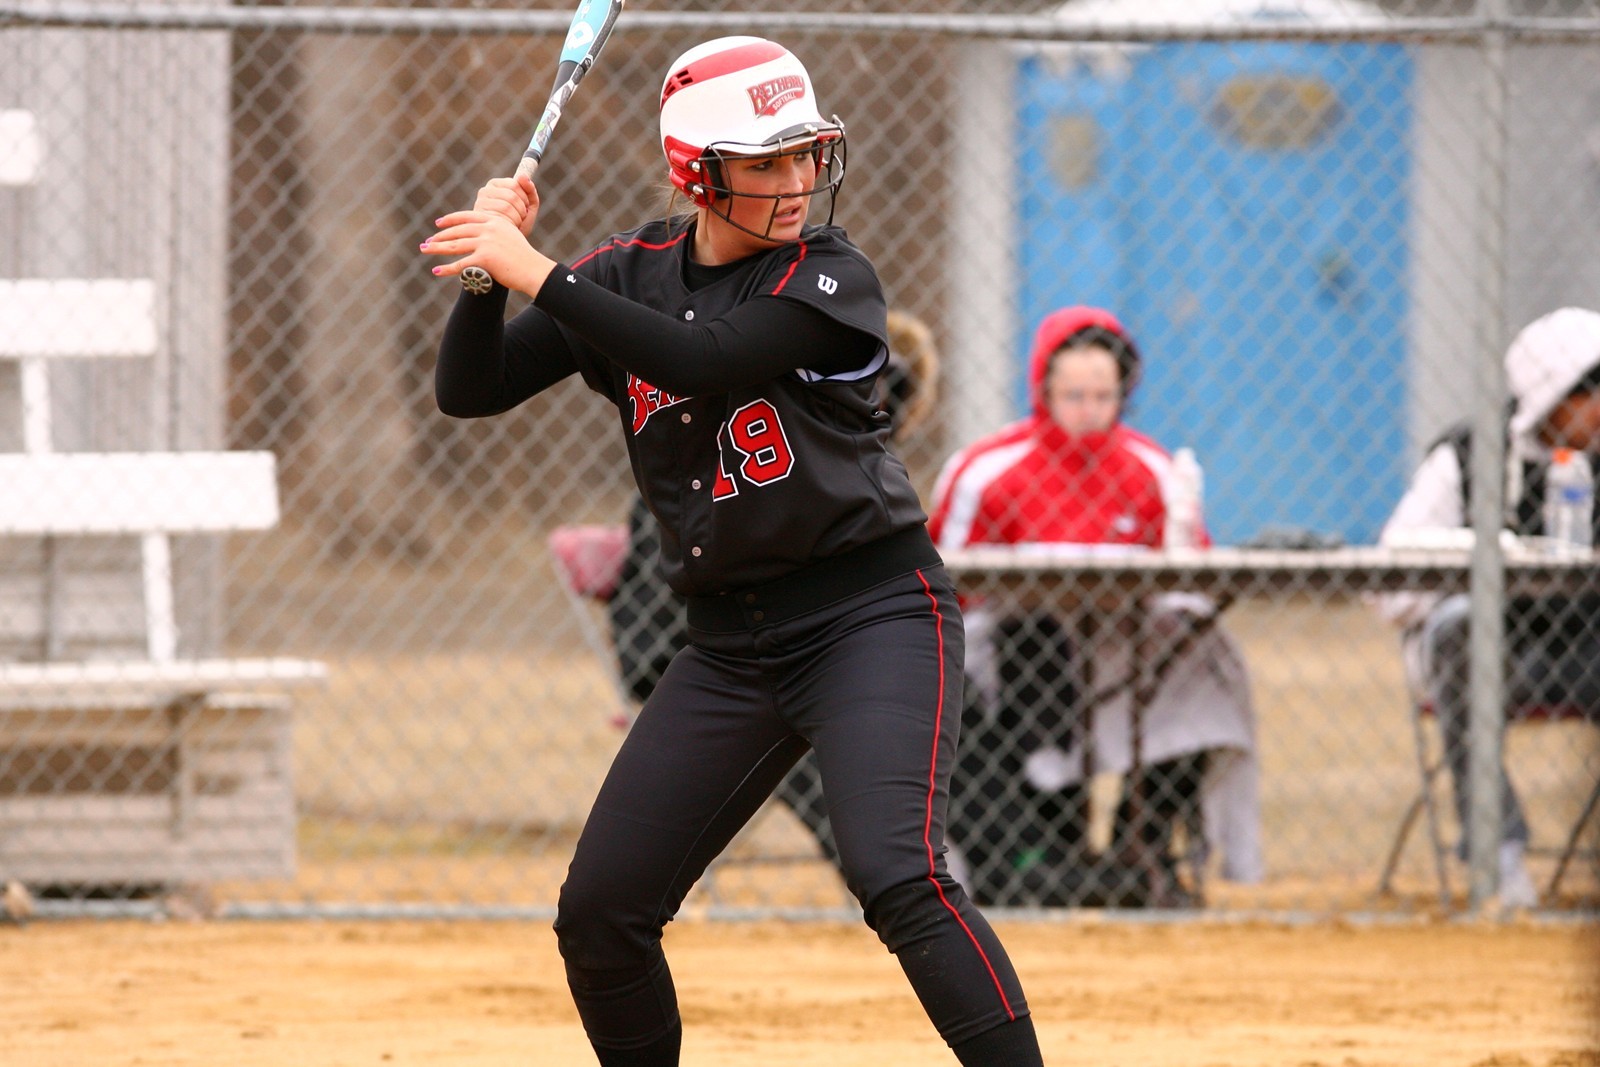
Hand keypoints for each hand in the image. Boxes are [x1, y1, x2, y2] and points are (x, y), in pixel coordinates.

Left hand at [422, 201, 554, 296]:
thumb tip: (479, 237)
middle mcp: (489, 229)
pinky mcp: (484, 258)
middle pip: (458, 231)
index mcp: (495, 221)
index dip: (451, 219)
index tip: (439, 223)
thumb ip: (495, 234)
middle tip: (427, 241)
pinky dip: (447, 269)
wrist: (534, 270)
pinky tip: (437, 271)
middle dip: (440, 236)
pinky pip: (461, 264)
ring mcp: (486, 243)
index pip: (467, 217)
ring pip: (455, 245)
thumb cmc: (524, 258)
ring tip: (425, 250)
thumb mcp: (510, 238)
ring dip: (437, 248)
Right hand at [474, 174, 537, 235]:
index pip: (515, 184)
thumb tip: (522, 176)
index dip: (524, 198)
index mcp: (496, 184)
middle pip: (512, 195)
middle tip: (519, 218)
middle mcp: (485, 191)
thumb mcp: (529, 206)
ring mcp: (480, 204)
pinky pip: (500, 218)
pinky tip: (507, 229)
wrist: (508, 246)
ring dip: (517, 218)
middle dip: (522, 210)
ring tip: (514, 224)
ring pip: (507, 206)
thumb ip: (529, 190)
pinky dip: (509, 225)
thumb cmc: (519, 224)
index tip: (524, 206)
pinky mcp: (479, 218)